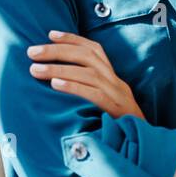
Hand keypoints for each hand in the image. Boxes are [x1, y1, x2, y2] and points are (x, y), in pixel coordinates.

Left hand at [25, 30, 143, 120]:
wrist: (144, 142)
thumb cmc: (118, 124)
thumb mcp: (108, 101)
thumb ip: (90, 89)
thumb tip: (58, 80)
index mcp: (113, 77)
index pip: (94, 49)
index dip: (73, 39)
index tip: (50, 34)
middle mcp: (116, 82)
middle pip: (87, 57)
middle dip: (57, 51)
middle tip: (31, 52)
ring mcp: (117, 95)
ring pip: (88, 74)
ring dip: (59, 69)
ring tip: (35, 69)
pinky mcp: (115, 110)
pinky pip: (94, 95)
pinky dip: (73, 87)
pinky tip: (55, 85)